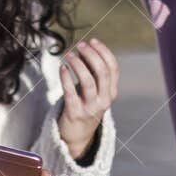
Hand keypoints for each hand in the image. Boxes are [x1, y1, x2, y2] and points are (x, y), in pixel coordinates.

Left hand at [57, 38, 118, 160]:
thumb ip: (92, 71)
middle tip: (80, 45)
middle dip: (91, 55)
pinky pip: (71, 93)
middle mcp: (104, 100)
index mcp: (111, 92)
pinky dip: (66, 78)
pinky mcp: (75, 113)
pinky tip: (62, 68)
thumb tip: (84, 50)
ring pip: (88, 81)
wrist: (78, 135)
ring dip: (78, 65)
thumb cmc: (85, 105)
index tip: (92, 41)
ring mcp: (90, 107)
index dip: (103, 52)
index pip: (113, 68)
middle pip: (102, 72)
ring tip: (69, 54)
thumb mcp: (94, 90)